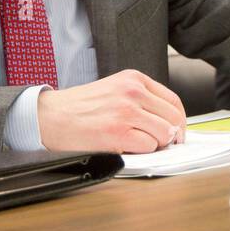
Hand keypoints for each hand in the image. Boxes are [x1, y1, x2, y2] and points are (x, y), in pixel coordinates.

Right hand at [37, 70, 186, 153]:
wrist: (50, 116)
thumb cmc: (79, 107)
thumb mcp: (114, 89)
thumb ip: (141, 99)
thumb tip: (168, 121)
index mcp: (133, 79)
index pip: (173, 100)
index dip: (179, 120)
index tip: (177, 130)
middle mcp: (132, 92)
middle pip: (173, 118)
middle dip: (172, 134)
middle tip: (164, 143)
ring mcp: (126, 112)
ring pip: (164, 133)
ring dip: (155, 143)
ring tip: (137, 142)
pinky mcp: (118, 133)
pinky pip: (148, 146)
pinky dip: (142, 151)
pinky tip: (126, 146)